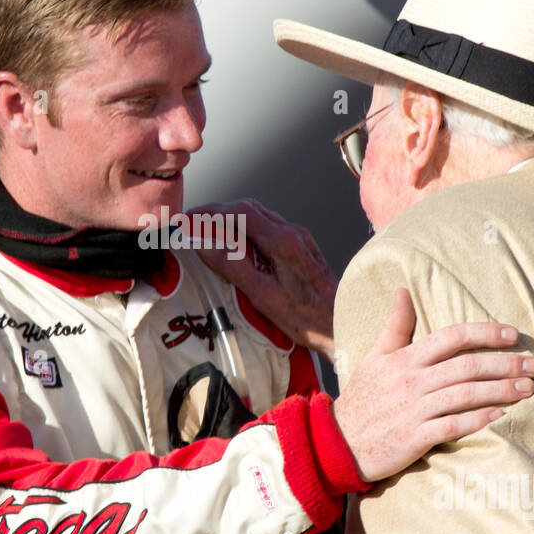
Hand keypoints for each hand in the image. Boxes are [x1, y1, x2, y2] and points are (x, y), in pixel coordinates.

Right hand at [189, 199, 337, 360]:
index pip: (240, 212)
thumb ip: (234, 267)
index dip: (210, 212)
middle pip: (249, 209)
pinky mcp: (303, 247)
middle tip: (193, 224)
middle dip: (218, 212)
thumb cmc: (307, 318)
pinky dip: (246, 228)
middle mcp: (293, 233)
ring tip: (208, 231)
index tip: (188, 219)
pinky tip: (236, 243)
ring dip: (231, 218)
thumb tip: (205, 243)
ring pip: (259, 215)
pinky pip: (269, 227)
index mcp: (284, 242)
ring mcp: (300, 238)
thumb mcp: (265, 298)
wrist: (344, 325)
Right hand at [334, 289, 533, 482]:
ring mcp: (412, 410)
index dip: (485, 333)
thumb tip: (403, 291)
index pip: (451, 337)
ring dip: (501, 391)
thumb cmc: (363, 398)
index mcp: (403, 359)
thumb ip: (395, 326)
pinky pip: (452, 427)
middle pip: (466, 367)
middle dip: (505, 364)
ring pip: (465, 395)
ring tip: (529, 389)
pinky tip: (499, 415)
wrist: (336, 442)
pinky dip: (477, 420)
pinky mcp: (413, 438)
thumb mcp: (374, 357)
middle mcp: (410, 381)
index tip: (514, 335)